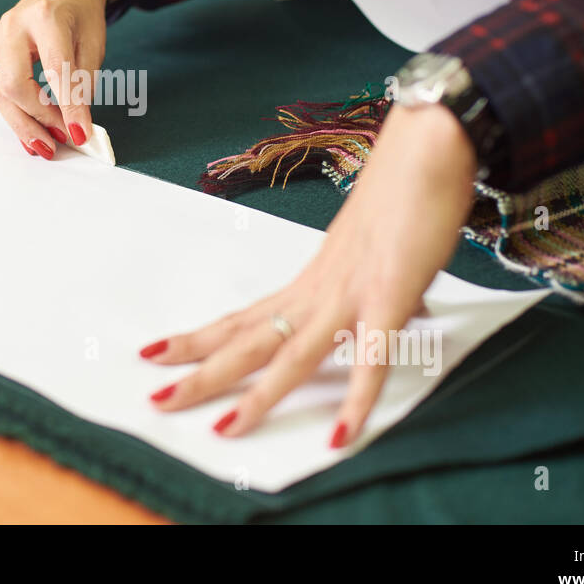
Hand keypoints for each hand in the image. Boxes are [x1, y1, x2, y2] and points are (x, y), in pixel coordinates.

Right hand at [0, 0, 127, 158]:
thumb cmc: (79, 15)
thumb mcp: (93, 44)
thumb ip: (84, 83)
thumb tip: (78, 126)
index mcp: (46, 16)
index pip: (55, 70)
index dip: (68, 106)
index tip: (80, 134)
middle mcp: (13, 26)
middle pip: (13, 83)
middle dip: (36, 119)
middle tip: (61, 141)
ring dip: (23, 124)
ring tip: (46, 146)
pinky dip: (15, 113)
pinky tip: (32, 130)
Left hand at [141, 103, 477, 445]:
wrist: (427, 147)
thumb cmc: (403, 192)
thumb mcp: (375, 251)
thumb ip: (376, 287)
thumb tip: (394, 309)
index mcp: (309, 279)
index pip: (242, 317)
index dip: (199, 339)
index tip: (156, 353)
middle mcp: (318, 289)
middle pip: (249, 340)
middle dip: (202, 373)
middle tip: (156, 400)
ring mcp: (350, 294)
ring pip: (292, 356)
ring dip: (256, 396)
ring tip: (222, 430)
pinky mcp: (389, 297)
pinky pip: (371, 359)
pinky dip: (357, 400)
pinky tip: (339, 435)